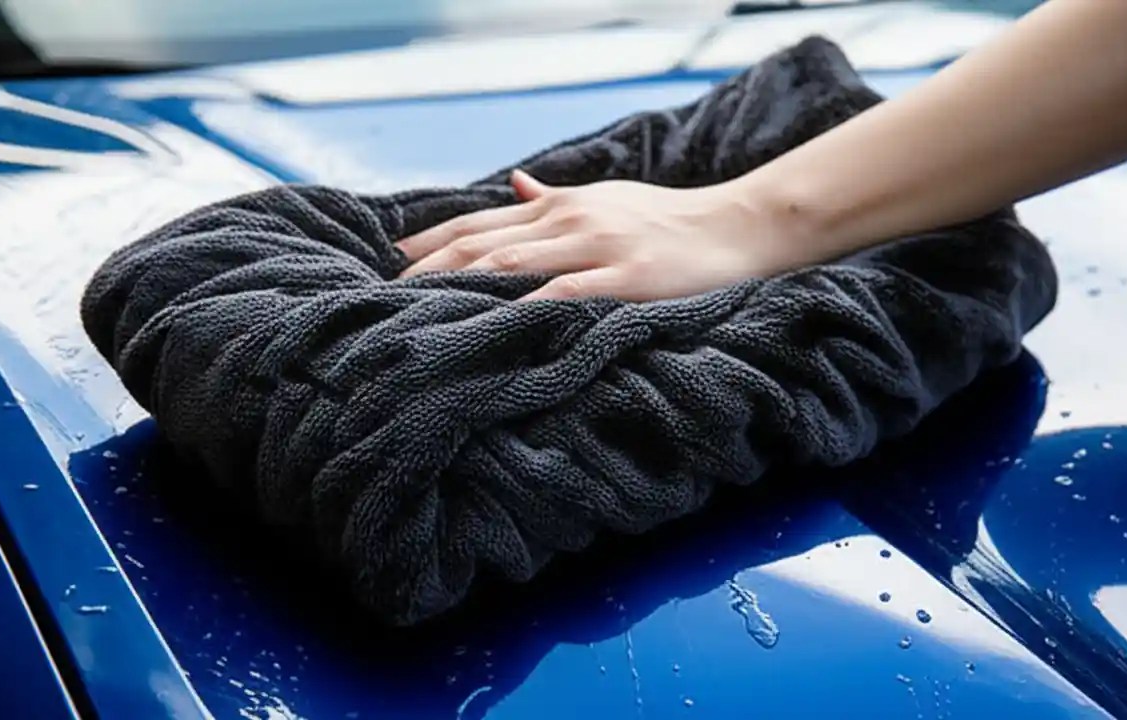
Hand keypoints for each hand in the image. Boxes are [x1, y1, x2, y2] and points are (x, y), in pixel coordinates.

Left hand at [397, 170, 813, 301]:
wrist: (738, 226)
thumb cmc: (667, 220)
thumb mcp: (605, 198)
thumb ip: (553, 196)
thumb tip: (511, 182)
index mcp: (562, 204)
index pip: (481, 221)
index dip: (433, 240)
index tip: (393, 259)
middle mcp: (571, 220)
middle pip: (484, 245)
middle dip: (431, 269)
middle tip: (388, 295)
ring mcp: (599, 247)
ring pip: (514, 266)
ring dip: (463, 287)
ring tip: (421, 311)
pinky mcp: (629, 278)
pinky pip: (567, 293)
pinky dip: (526, 308)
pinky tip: (495, 324)